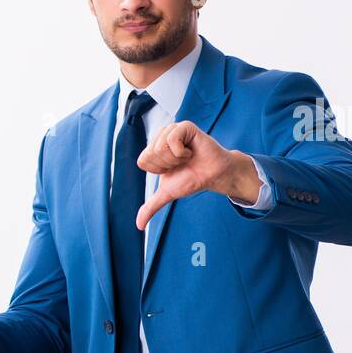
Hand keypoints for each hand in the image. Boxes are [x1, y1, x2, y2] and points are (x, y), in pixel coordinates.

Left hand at [134, 121, 260, 229]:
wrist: (213, 175)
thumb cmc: (192, 179)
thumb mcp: (167, 193)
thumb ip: (151, 207)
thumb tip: (138, 226)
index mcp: (152, 149)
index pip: (142, 161)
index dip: (158, 170)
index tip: (172, 169)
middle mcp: (160, 136)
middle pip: (150, 154)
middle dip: (167, 165)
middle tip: (181, 163)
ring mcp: (172, 129)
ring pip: (160, 146)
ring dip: (175, 159)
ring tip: (186, 157)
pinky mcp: (185, 126)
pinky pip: (172, 139)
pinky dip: (182, 151)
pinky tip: (191, 151)